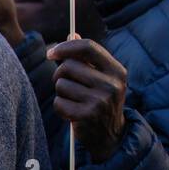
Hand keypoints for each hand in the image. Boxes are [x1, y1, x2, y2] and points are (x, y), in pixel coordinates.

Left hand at [47, 36, 127, 161]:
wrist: (111, 135)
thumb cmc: (101, 100)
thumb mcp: (102, 77)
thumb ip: (87, 57)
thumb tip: (72, 34)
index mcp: (117, 71)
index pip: (89, 47)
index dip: (66, 47)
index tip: (51, 53)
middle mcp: (112, 84)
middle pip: (69, 66)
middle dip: (60, 73)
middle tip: (64, 82)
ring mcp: (100, 101)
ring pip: (61, 85)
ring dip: (61, 91)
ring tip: (73, 99)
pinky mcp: (87, 116)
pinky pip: (59, 102)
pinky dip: (60, 106)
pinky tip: (71, 111)